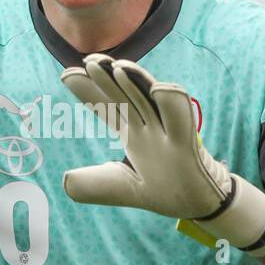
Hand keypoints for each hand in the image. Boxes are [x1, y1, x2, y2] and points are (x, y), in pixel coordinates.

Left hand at [59, 54, 264, 255]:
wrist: (199, 204)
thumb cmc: (163, 189)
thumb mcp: (122, 188)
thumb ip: (95, 185)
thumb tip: (64, 181)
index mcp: (132, 133)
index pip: (107, 106)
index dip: (87, 91)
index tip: (66, 75)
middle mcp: (149, 125)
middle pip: (124, 94)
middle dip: (106, 77)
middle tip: (88, 60)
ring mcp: (168, 130)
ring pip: (150, 98)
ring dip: (135, 79)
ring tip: (115, 66)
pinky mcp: (186, 143)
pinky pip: (180, 117)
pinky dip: (171, 101)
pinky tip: (159, 87)